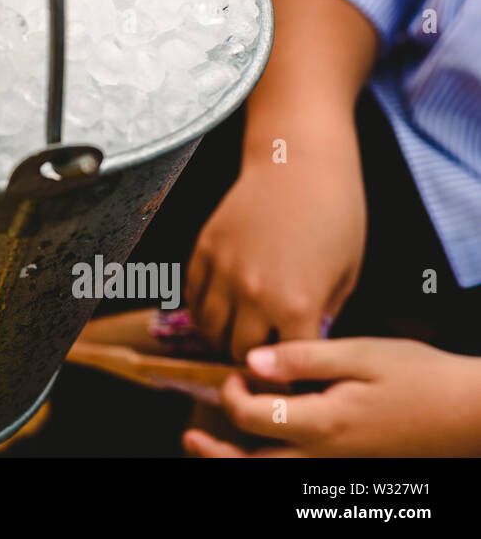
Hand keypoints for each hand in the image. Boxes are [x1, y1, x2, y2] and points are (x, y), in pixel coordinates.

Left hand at [184, 339, 480, 456]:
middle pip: (254, 464)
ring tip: (207, 452)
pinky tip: (262, 450)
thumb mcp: (361, 354)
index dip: (230, 394)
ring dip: (237, 465)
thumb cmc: (421, 377)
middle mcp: (327, 456)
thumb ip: (302, 357)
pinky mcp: (352, 471)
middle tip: (190, 437)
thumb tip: (251, 362)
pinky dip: (271, 465)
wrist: (472, 413)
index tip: (233, 373)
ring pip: (274, 476)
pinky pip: (301, 477)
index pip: (252, 417)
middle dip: (216, 451)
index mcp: (324, 422)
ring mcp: (340, 469)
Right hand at [186, 127, 365, 359]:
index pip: (287, 364)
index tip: (291, 376)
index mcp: (296, 306)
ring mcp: (223, 271)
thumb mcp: (347, 275)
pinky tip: (216, 308)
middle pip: (239, 351)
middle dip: (253, 360)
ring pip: (208, 328)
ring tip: (235, 335)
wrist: (298, 162)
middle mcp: (253, 295)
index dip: (291, 375)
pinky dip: (201, 309)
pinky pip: (192, 295)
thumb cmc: (336, 214)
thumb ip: (322, 315)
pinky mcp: (204, 249)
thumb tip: (302, 341)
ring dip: (222, 337)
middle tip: (263, 357)